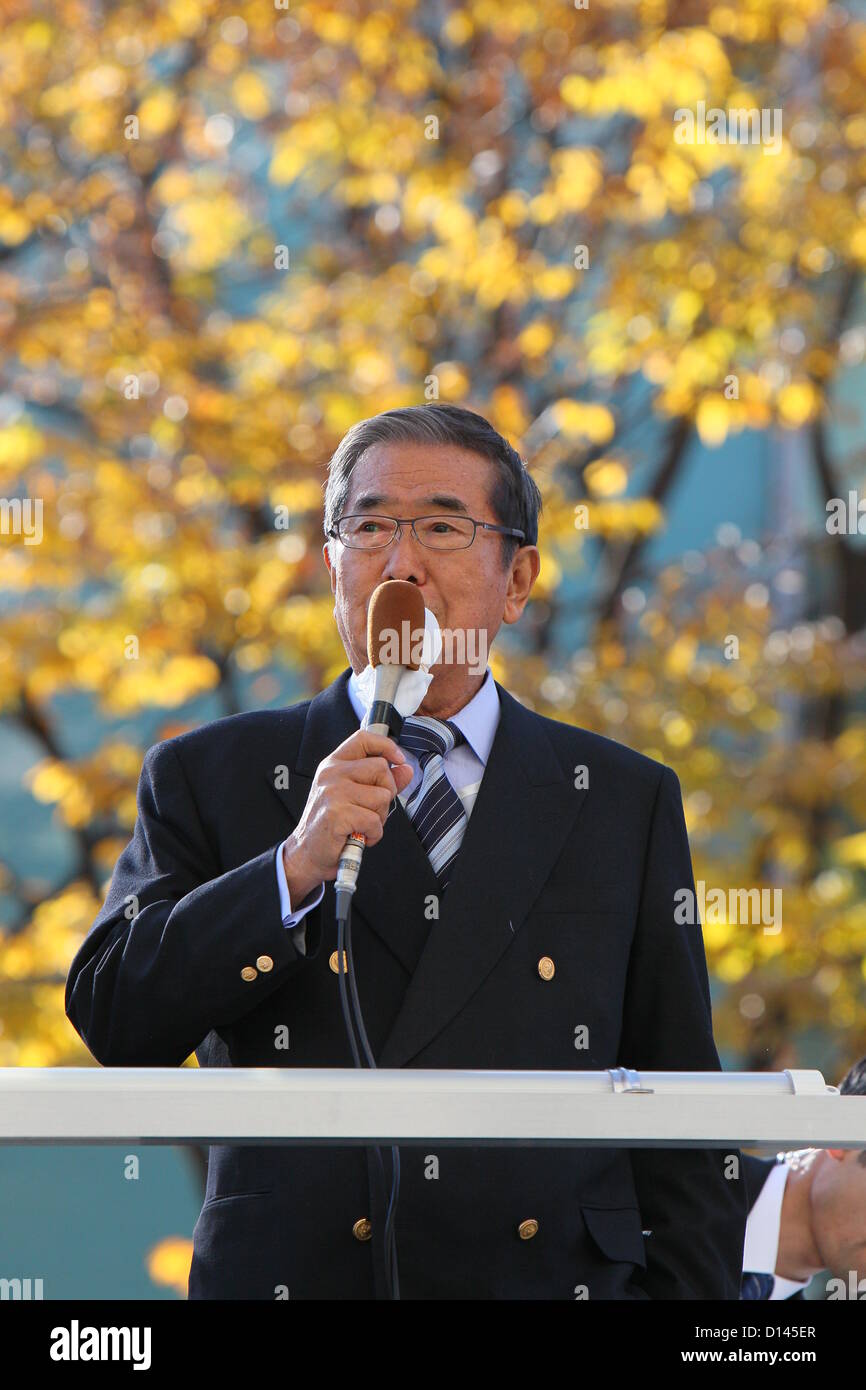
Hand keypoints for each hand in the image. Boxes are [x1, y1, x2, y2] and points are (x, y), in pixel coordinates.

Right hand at [282, 729, 413, 896]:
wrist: (307, 853)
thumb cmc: (332, 825)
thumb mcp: (355, 796)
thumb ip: (381, 781)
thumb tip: (406, 769)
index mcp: (334, 765)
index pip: (363, 739)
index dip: (386, 745)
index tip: (398, 759)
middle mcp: (331, 774)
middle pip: (380, 768)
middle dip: (387, 792)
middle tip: (372, 810)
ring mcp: (333, 793)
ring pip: (382, 796)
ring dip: (380, 817)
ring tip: (362, 825)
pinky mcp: (337, 814)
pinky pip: (374, 821)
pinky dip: (373, 834)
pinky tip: (359, 836)